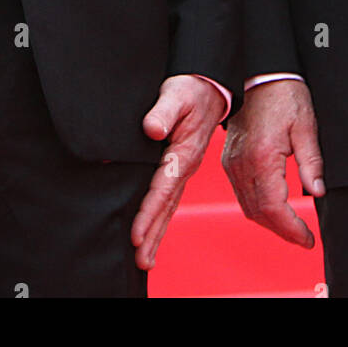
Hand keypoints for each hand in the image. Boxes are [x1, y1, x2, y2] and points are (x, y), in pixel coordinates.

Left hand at [130, 74, 225, 270]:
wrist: (211, 85)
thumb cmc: (192, 88)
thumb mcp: (177, 93)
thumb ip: (163, 111)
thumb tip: (151, 130)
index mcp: (184, 152)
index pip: (162, 189)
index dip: (148, 213)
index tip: (136, 235)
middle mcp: (186, 166)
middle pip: (167, 206)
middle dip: (153, 235)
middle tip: (141, 261)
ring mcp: (185, 168)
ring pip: (169, 206)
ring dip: (157, 232)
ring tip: (146, 259)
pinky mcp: (181, 165)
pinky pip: (170, 197)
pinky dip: (161, 217)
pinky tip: (154, 230)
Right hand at [222, 78, 323, 247]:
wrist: (259, 74)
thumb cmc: (284, 95)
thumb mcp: (306, 126)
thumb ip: (312, 162)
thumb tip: (317, 191)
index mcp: (263, 156)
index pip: (274, 209)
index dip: (292, 230)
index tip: (308, 239)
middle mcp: (243, 163)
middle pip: (259, 213)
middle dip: (282, 231)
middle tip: (304, 238)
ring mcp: (232, 162)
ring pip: (248, 207)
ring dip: (270, 222)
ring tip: (292, 227)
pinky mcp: (229, 159)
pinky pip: (241, 193)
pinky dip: (257, 207)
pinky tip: (274, 208)